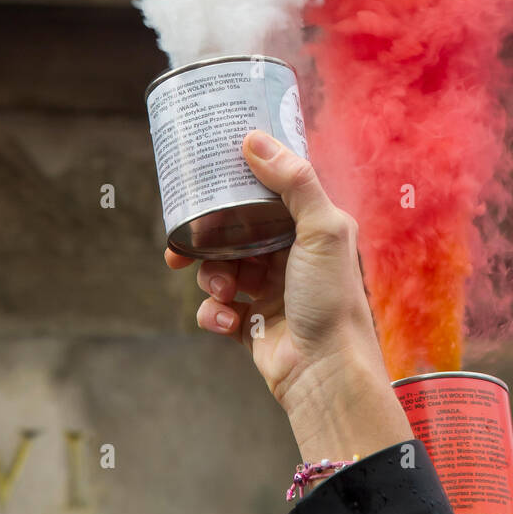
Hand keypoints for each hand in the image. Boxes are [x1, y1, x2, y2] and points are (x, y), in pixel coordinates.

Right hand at [165, 132, 411, 463]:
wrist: (325, 374)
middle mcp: (292, 254)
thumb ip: (294, 182)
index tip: (205, 179)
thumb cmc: (331, 299)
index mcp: (313, 227)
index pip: (269, 194)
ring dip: (213, 277)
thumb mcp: (322, 230)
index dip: (237, 185)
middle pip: (235, 231)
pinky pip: (218, 307)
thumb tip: (253, 139)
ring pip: (222, 267)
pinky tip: (228, 322)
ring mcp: (271, 289)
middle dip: (208, 238)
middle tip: (181, 243)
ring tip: (223, 290)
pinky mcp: (252, 322)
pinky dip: (215, 313)